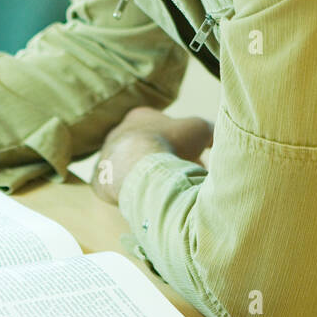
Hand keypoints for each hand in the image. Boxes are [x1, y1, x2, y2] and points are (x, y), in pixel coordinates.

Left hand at [90, 106, 212, 204]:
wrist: (139, 167)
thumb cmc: (169, 143)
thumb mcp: (199, 129)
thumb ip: (209, 130)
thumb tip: (216, 136)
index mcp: (140, 116)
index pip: (164, 129)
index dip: (183, 143)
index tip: (196, 158)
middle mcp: (119, 133)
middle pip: (148, 149)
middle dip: (166, 161)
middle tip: (183, 176)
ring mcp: (107, 156)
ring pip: (133, 168)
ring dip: (149, 177)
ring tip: (167, 192)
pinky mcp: (100, 179)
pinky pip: (119, 187)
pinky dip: (134, 192)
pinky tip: (148, 200)